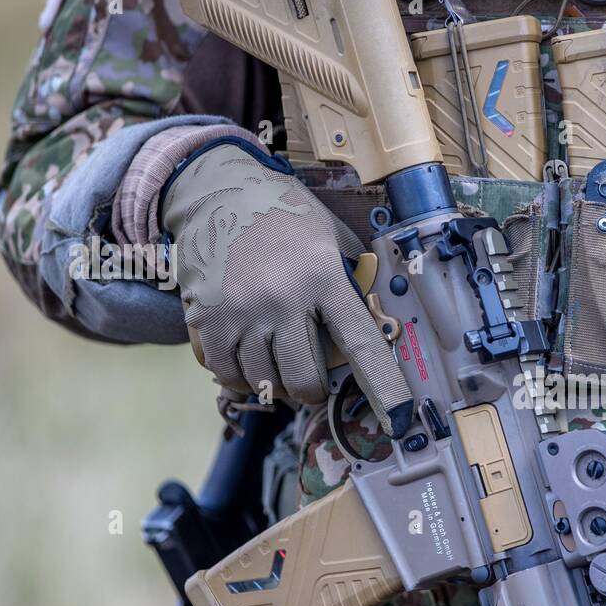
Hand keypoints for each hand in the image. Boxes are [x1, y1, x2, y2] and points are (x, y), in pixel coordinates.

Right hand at [160, 137, 412, 433]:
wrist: (217, 189)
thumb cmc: (284, 216)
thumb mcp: (331, 237)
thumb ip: (352, 280)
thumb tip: (377, 325)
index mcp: (323, 277)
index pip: (360, 344)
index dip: (383, 385)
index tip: (400, 416)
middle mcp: (283, 299)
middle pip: (306, 381)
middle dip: (313, 390)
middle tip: (310, 378)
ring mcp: (241, 312)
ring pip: (265, 384)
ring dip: (274, 382)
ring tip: (275, 357)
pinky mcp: (206, 319)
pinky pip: (227, 375)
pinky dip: (240, 376)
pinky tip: (246, 356)